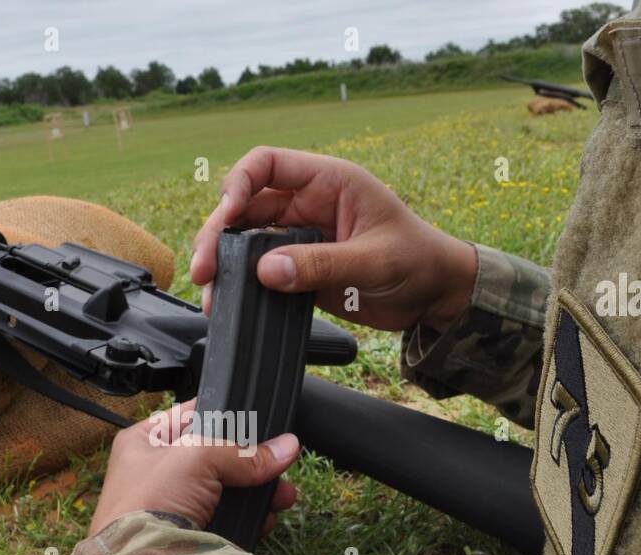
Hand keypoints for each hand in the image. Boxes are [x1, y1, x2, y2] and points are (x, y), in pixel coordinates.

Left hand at [88, 400, 299, 538]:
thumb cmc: (151, 500)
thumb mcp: (198, 457)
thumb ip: (244, 452)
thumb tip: (286, 447)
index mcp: (144, 441)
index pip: (191, 417)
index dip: (225, 416)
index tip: (259, 421)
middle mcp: (158, 472)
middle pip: (216, 456)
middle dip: (251, 461)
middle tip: (279, 463)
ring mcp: (175, 506)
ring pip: (227, 490)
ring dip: (257, 491)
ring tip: (283, 496)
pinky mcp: (191, 534)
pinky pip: (229, 520)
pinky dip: (250, 518)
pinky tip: (267, 518)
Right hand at [191, 146, 476, 333]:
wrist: (435, 294)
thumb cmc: (419, 261)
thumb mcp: (374, 260)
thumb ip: (322, 264)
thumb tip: (267, 271)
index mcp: (327, 181)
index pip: (266, 164)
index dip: (238, 184)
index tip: (227, 216)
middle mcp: (306, 204)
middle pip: (244, 207)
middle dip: (217, 235)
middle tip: (204, 269)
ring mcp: (299, 237)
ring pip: (244, 241)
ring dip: (222, 264)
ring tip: (210, 293)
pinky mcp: (298, 269)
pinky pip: (258, 272)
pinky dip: (240, 286)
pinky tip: (228, 303)